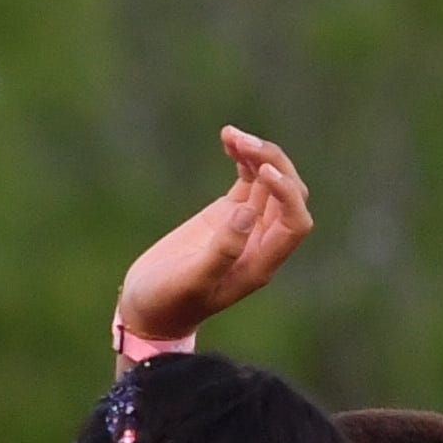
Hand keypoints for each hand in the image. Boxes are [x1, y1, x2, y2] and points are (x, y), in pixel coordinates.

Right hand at [114, 127, 312, 345]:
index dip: (287, 194)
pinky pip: (248, 179)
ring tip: (232, 135)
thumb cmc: (167, 302)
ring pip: (269, 182)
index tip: (263, 173)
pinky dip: (243, 158)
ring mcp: (247, 225)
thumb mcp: (191, 280)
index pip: (295, 222)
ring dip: (258, 155)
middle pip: (289, 195)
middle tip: (243, 143)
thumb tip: (248, 212)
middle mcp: (261, 242)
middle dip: (273, 164)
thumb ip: (223, 251)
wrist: (146, 308)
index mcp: (261, 264)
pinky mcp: (228, 213)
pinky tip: (228, 139)